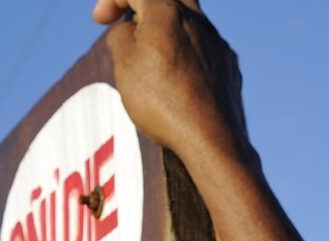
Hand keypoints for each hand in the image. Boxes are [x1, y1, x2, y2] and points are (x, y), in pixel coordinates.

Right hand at [93, 0, 248, 172]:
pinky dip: (185, 52)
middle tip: (128, 26)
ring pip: (188, 21)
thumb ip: (120, 37)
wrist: (210, 140)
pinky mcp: (228, 67)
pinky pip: (203, 48)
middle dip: (142, 6)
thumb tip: (128, 30)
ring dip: (165, 30)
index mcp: (167, 12)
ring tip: (150, 57)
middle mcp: (198, 21)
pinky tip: (177, 79)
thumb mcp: (124, 66)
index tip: (100, 21)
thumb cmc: (163, 102)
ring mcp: (217, 43)